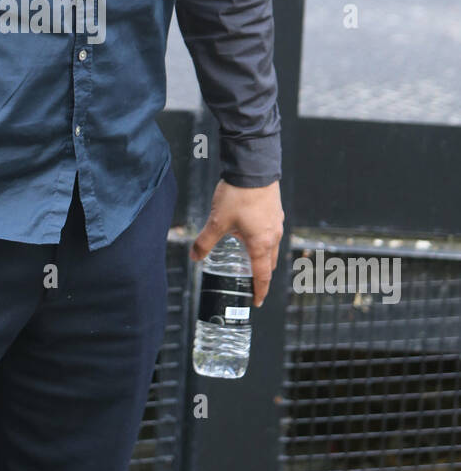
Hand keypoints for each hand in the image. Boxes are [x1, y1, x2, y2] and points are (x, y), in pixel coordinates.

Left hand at [189, 179, 283, 307]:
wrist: (254, 168)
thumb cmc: (238, 196)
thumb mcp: (217, 221)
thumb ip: (205, 242)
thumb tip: (194, 256)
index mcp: (261, 244)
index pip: (263, 275)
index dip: (260, 291)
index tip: (257, 302)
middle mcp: (273, 236)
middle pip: (269, 263)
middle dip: (261, 275)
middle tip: (250, 283)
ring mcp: (276, 223)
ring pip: (272, 247)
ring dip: (263, 256)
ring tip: (248, 258)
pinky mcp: (275, 210)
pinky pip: (271, 232)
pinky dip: (263, 239)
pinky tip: (249, 233)